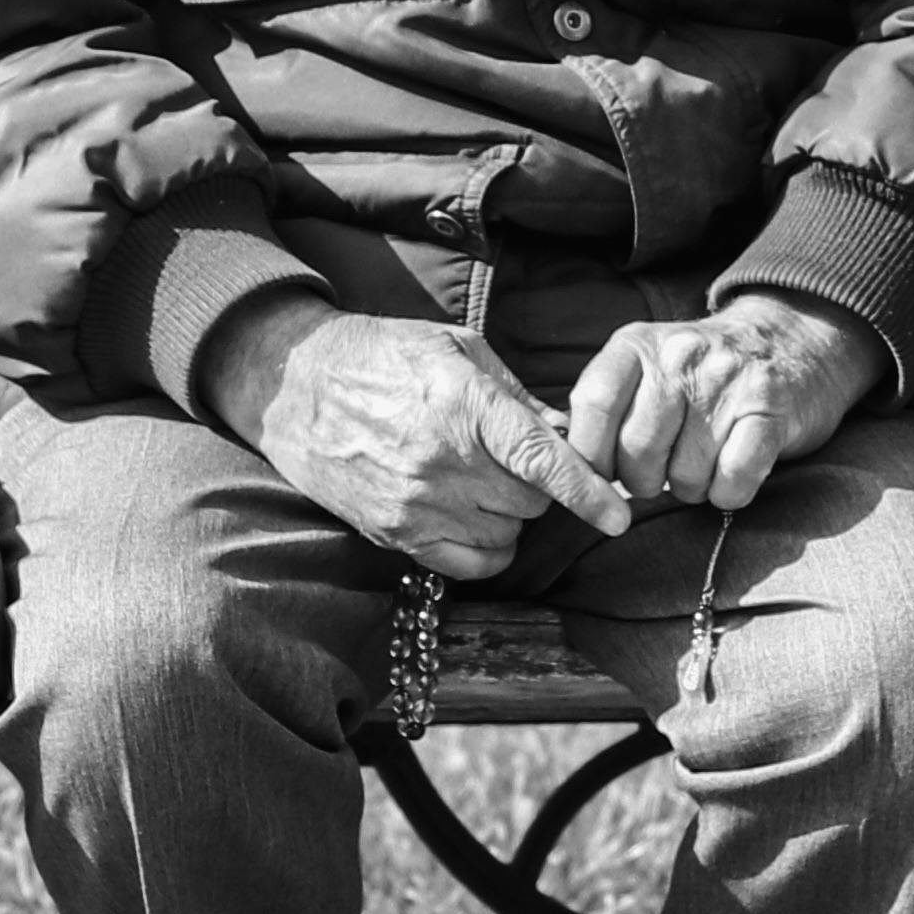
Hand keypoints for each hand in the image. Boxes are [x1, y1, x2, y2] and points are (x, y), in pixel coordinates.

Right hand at [203, 304, 636, 578]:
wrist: (294, 386)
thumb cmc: (383, 354)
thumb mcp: (456, 349)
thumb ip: (517, 396)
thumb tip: (570, 432)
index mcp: (462, 405)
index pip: (541, 460)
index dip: (587, 491)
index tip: (620, 516)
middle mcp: (440, 461)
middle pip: (530, 502)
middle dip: (537, 485)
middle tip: (512, 458)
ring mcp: (414, 504)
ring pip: (504, 536)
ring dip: (510, 516)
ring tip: (482, 480)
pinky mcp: (393, 533)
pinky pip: (468, 564)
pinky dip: (486, 548)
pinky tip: (475, 519)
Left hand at [560, 296, 890, 514]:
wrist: (792, 341)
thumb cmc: (701, 376)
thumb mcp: (645, 368)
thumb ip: (606, 407)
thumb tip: (569, 467)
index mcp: (636, 345)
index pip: (593, 405)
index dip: (590, 455)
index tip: (598, 478)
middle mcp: (680, 355)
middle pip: (638, 449)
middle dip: (643, 482)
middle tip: (659, 475)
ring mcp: (727, 379)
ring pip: (686, 474)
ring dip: (689, 489)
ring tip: (699, 467)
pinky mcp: (770, 406)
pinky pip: (733, 480)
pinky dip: (728, 493)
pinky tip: (730, 475)